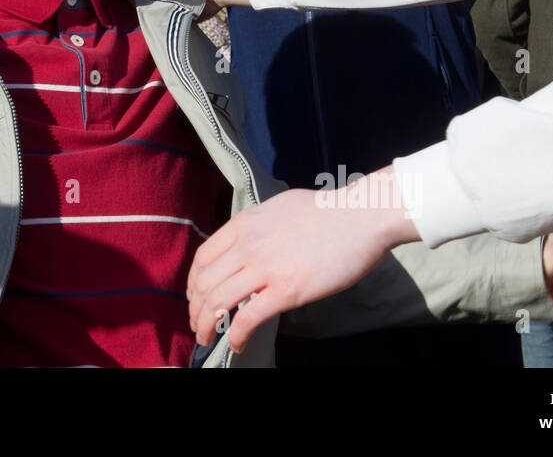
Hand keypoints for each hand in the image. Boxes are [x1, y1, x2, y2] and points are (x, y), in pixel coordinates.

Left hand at [187, 169, 417, 352]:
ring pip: (218, 301)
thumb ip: (258, 226)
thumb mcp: (278, 208)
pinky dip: (236, 335)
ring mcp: (265, 267)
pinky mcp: (287, 289)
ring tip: (208, 338)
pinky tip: (237, 344)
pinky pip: (248, 317)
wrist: (359, 216)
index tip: (195, 297)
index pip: (203, 257)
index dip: (193, 283)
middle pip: (205, 283)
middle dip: (196, 310)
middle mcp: (247, 245)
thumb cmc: (327, 211)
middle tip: (198, 325)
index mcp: (244, 224)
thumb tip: (250, 240)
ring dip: (207, 326)